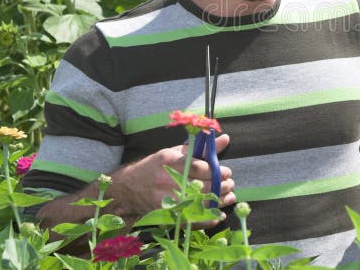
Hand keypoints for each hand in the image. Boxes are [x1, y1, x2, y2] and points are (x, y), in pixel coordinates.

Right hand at [109, 134, 234, 226]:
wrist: (129, 188)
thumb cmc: (155, 167)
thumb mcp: (175, 153)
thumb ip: (201, 148)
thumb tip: (225, 139)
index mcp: (168, 161)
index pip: (198, 167)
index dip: (216, 171)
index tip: (226, 172)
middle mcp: (166, 181)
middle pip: (201, 186)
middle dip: (221, 186)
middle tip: (230, 184)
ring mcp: (165, 200)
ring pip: (199, 204)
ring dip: (219, 201)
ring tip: (229, 196)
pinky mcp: (165, 215)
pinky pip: (191, 220)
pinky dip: (208, 219)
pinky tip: (219, 214)